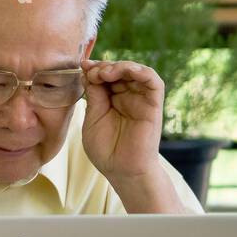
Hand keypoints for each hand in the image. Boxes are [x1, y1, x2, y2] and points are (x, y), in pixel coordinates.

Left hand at [80, 59, 164, 180]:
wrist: (122, 171)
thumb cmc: (106, 150)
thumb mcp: (92, 118)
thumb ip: (93, 96)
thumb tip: (88, 71)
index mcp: (112, 99)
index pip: (106, 75)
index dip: (94, 68)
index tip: (82, 67)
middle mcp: (128, 96)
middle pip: (119, 70)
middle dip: (104, 66)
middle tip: (91, 71)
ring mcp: (141, 100)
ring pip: (136, 70)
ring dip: (120, 66)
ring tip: (104, 73)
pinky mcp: (153, 105)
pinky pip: (153, 81)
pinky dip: (141, 71)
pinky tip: (126, 70)